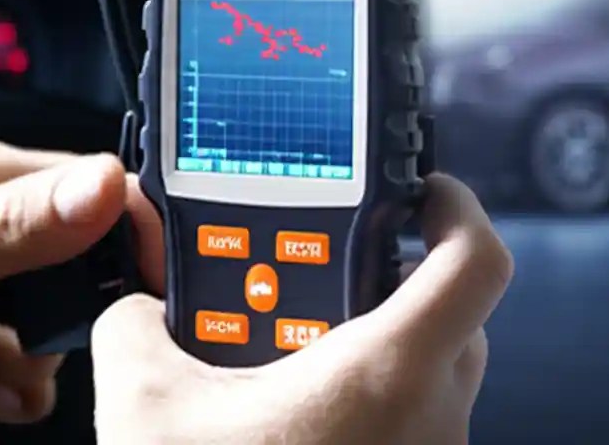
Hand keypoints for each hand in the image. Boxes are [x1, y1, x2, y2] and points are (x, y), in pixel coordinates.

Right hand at [91, 174, 512, 444]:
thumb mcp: (148, 409)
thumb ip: (135, 328)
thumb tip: (132, 305)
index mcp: (385, 374)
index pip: (476, 261)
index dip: (458, 206)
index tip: (424, 188)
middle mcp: (429, 420)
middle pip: (451, 313)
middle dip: (394, 276)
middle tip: (330, 265)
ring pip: (430, 374)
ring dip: (374, 343)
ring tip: (290, 343)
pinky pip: (405, 425)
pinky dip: (362, 400)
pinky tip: (286, 412)